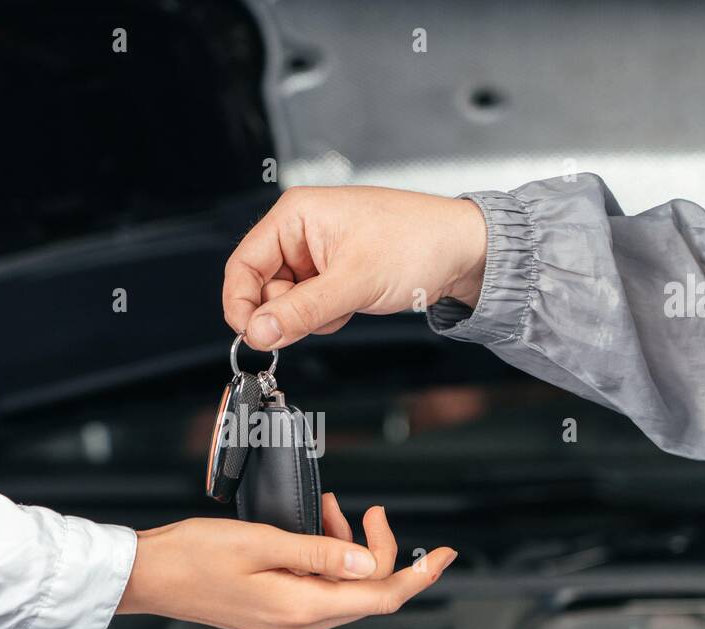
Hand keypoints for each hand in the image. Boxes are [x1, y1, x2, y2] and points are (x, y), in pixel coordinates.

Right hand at [117, 496, 456, 628]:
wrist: (149, 575)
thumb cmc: (192, 557)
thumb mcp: (261, 542)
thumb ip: (319, 551)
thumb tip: (367, 559)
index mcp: (300, 608)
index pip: (380, 595)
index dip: (419, 575)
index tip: (444, 554)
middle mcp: (298, 624)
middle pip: (365, 591)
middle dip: (374, 547)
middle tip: (367, 511)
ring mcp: (286, 622)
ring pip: (343, 587)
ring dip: (347, 549)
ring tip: (332, 511)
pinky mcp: (275, 613)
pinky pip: (319, 588)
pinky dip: (326, 557)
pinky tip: (315, 530)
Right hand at [222, 186, 487, 349]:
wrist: (463, 250)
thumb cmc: (418, 242)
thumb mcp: (353, 282)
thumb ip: (301, 310)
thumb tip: (259, 332)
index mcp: (296, 215)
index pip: (243, 265)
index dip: (241, 304)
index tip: (252, 336)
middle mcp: (301, 231)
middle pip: (263, 287)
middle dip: (287, 312)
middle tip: (317, 318)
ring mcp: (317, 254)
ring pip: (287, 301)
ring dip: (311, 315)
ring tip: (346, 304)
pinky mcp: (333, 273)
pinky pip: (311, 305)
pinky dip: (327, 315)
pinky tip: (353, 304)